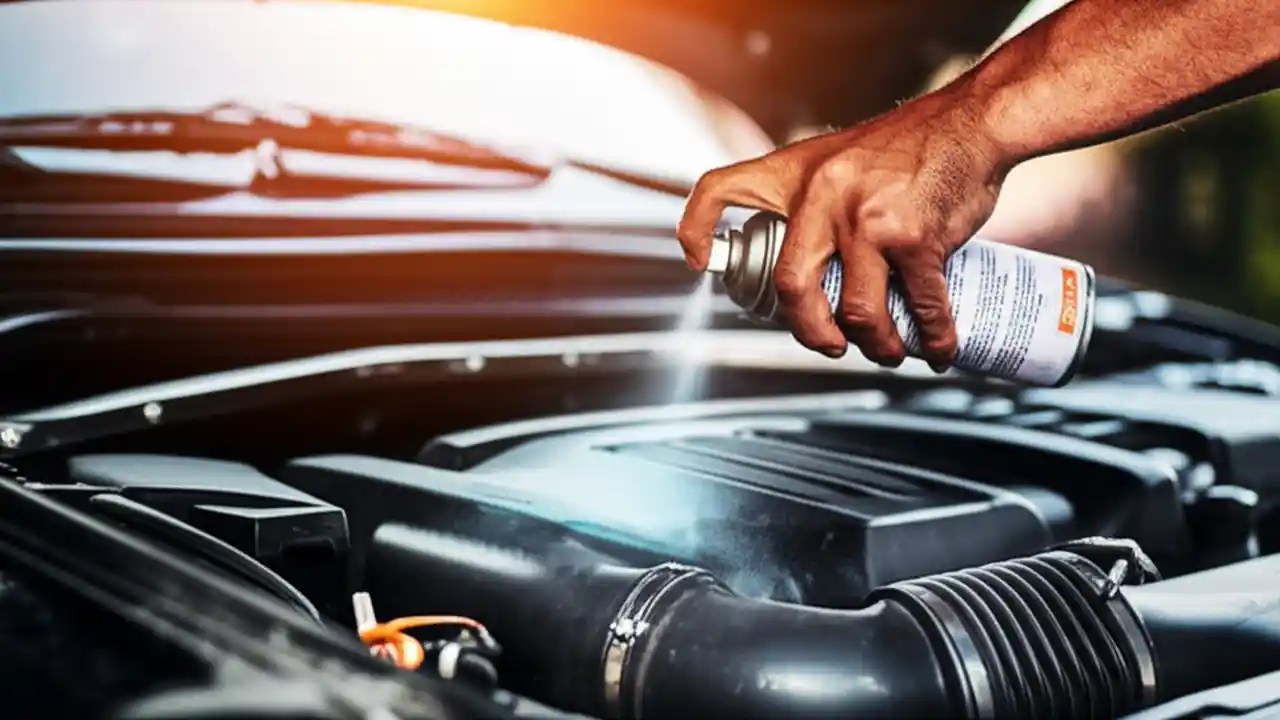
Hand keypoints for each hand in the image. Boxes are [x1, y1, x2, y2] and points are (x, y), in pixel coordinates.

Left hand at [678, 90, 1008, 367]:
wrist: (970, 122)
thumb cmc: (908, 146)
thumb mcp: (839, 159)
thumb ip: (815, 200)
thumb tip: (805, 262)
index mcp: (795, 174)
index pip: (721, 188)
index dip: (697, 227)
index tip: (697, 260)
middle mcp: (822, 196)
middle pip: (792, 286)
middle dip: (811, 333)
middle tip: (830, 345)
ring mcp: (868, 220)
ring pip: (858, 311)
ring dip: (876, 346)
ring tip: (889, 350)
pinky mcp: (916, 238)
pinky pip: (921, 307)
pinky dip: (933, 339)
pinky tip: (937, 347)